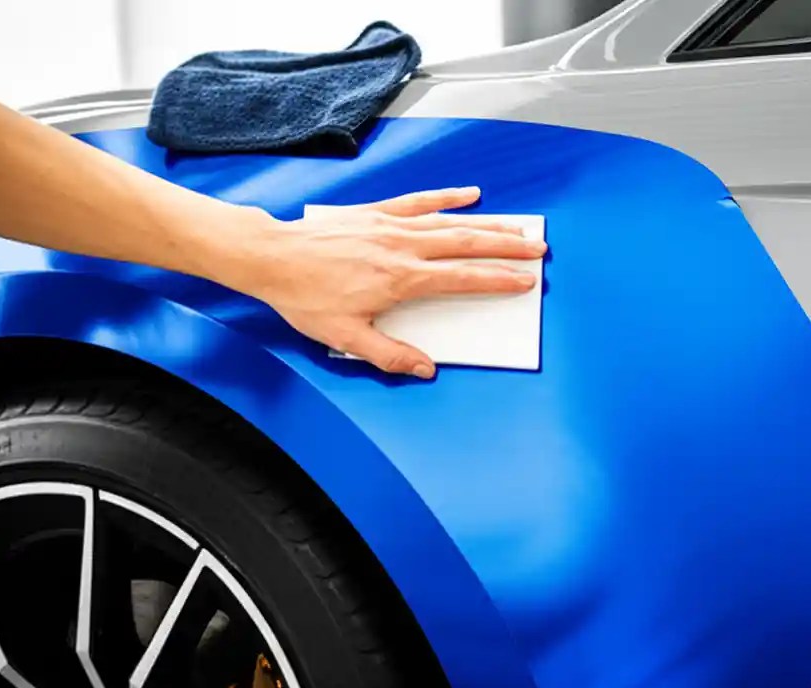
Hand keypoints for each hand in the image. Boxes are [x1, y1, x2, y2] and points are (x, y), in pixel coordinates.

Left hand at [236, 187, 544, 377]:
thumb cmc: (306, 297)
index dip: (497, 280)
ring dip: (487, 224)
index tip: (523, 281)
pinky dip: (446, 198)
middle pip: (467, 244)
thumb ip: (390, 354)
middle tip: (536, 249)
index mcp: (401, 279)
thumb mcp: (346, 337)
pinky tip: (469, 195)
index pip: (462, 278)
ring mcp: (391, 225)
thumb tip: (425, 368)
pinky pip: (419, 201)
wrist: (274, 258)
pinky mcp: (377, 212)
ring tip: (517, 228)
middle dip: (506, 247)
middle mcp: (402, 248)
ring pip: (450, 222)